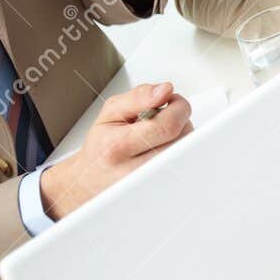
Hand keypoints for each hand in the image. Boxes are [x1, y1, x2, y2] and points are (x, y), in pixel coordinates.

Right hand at [40, 82, 191, 220]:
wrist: (92, 178)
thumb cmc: (103, 144)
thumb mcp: (111, 112)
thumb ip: (140, 96)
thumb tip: (165, 90)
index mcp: (118, 146)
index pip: (168, 125)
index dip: (178, 107)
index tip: (172, 102)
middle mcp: (134, 170)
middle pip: (183, 139)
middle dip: (180, 120)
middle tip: (164, 118)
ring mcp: (149, 184)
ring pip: (187, 152)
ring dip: (181, 136)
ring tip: (160, 136)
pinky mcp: (161, 189)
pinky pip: (184, 165)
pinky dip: (180, 152)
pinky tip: (163, 150)